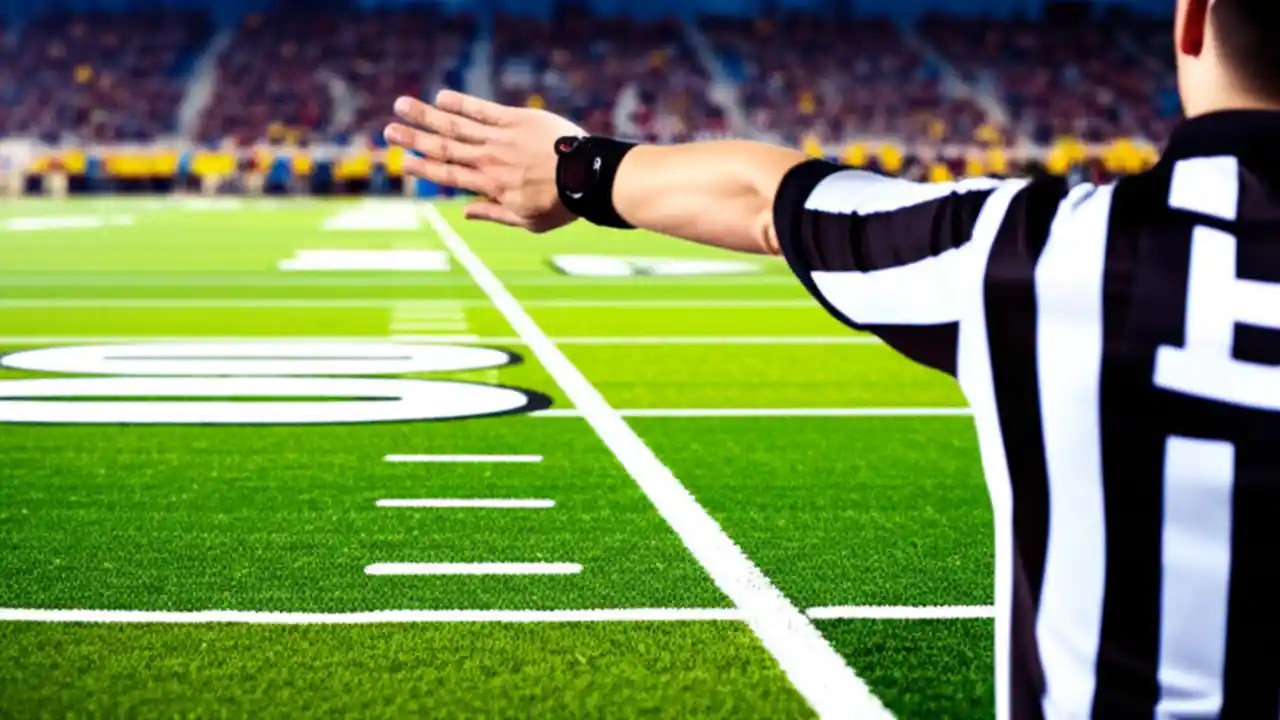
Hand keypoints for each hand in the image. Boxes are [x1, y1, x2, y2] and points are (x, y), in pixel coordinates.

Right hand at [384, 90, 585, 232]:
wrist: (589, 177)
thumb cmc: (562, 204)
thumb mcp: (527, 222)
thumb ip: (494, 215)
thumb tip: (463, 214)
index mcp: (490, 186)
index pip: (449, 175)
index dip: (423, 169)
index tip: (402, 163)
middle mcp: (489, 161)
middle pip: (444, 148)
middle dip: (414, 140)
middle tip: (389, 131)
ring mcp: (501, 138)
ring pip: (456, 125)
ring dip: (427, 116)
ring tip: (402, 106)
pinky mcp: (516, 119)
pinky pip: (482, 109)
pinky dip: (461, 103)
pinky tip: (441, 97)